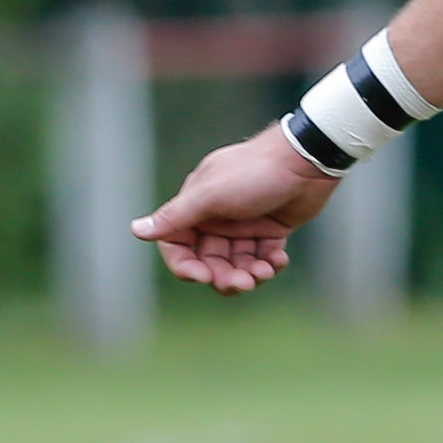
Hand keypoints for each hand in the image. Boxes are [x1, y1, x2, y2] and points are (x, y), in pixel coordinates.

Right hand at [133, 123, 339, 293]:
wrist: (306, 160)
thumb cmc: (254, 172)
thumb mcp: (210, 195)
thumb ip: (175, 216)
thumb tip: (136, 230)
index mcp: (195, 207)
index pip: (177, 246)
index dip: (186, 266)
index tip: (203, 276)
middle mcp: (216, 218)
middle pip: (209, 262)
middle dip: (224, 276)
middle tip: (244, 282)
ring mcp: (244, 226)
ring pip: (236, 265)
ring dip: (249, 274)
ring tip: (266, 271)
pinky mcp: (270, 231)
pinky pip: (262, 259)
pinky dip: (270, 264)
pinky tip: (279, 258)